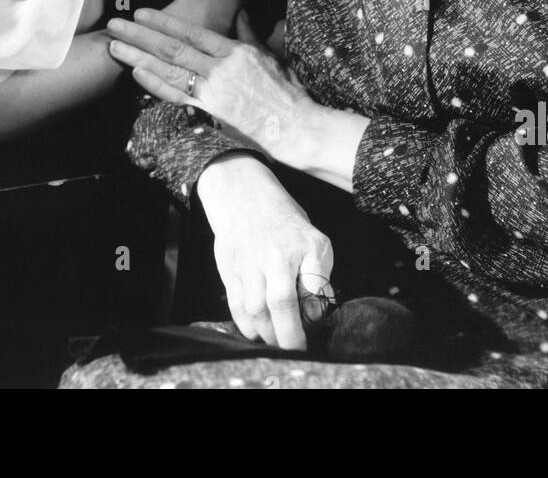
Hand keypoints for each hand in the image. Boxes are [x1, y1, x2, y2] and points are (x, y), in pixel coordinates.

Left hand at [107, 6, 312, 159]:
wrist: (295, 127)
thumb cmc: (287, 92)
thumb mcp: (271, 56)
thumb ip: (250, 34)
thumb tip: (241, 13)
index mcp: (234, 52)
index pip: (191, 32)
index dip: (163, 22)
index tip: (141, 13)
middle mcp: (219, 69)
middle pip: (172, 48)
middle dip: (140, 35)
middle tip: (115, 25)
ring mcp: (212, 93)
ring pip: (168, 70)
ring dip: (138, 57)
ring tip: (115, 47)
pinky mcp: (209, 114)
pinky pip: (176, 96)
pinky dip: (155, 84)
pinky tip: (136, 73)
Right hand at [196, 154, 334, 350]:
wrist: (243, 197)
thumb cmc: (286, 225)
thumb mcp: (315, 242)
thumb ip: (318, 277)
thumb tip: (317, 313)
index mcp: (296, 250)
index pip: (301, 293)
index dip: (304, 323)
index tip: (310, 341)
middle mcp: (269, 258)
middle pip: (275, 305)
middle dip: (286, 335)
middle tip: (294, 351)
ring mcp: (246, 265)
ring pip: (254, 310)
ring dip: (266, 333)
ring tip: (278, 342)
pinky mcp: (229, 271)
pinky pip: (236, 306)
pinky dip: (246, 325)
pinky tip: (258, 333)